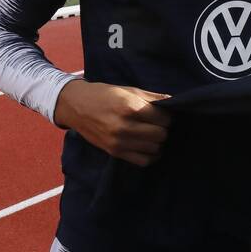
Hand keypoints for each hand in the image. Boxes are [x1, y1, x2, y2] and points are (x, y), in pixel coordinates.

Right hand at [55, 80, 171, 166]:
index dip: (168, 116)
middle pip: (161, 134)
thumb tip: (173, 101)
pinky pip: (143, 161)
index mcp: (129, 107)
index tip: (164, 114)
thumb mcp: (129, 90)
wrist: (76, 107)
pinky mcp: (115, 153)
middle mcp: (125, 127)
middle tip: (159, 123)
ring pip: (155, 148)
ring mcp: (119, 142)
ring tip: (153, 133)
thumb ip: (152, 97)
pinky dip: (151, 155)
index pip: (163, 118)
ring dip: (158, 142)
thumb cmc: (104, 95)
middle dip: (164, 129)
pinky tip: (148, 146)